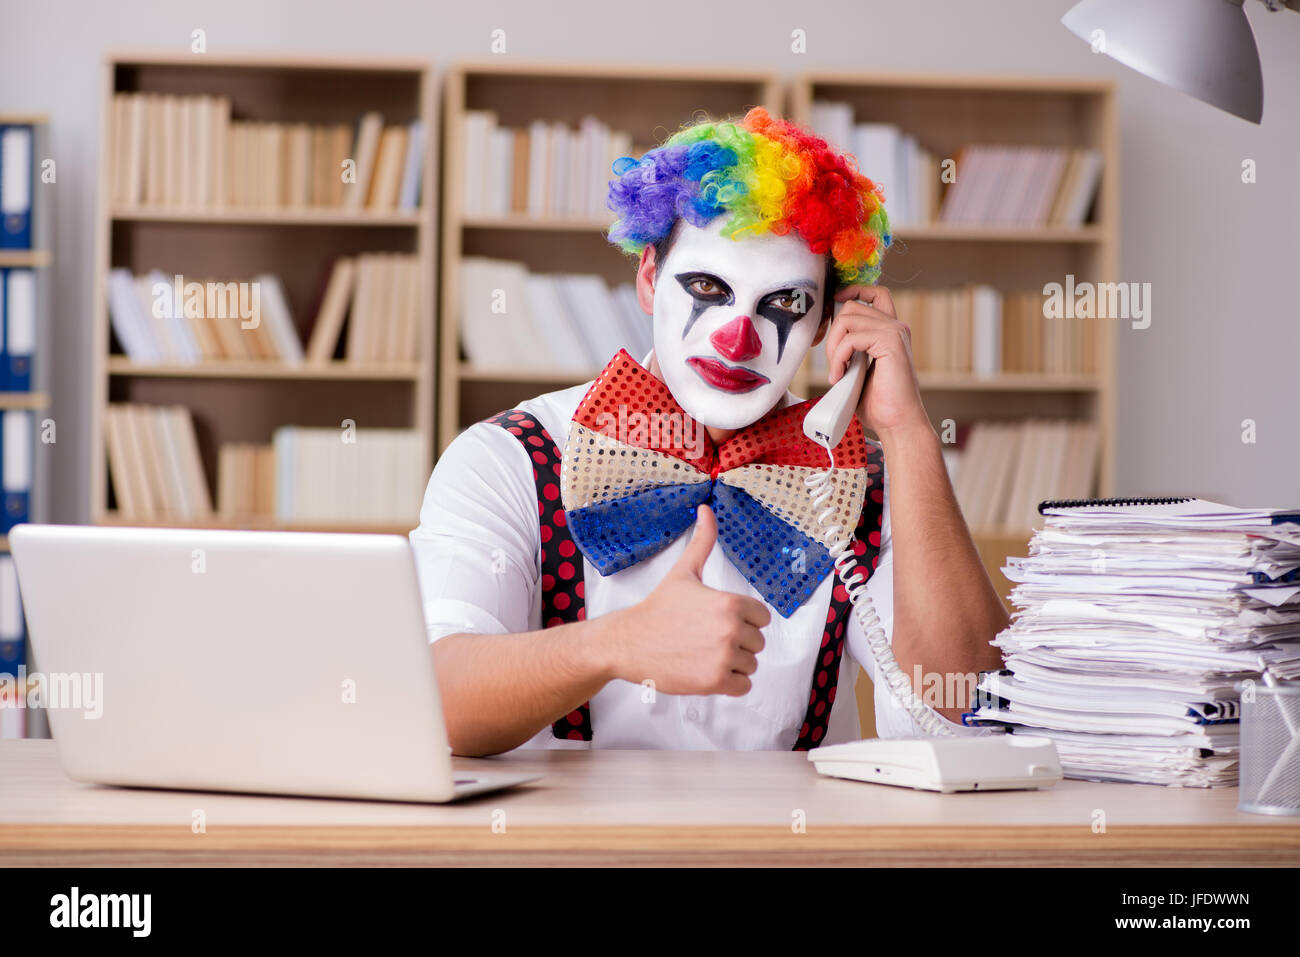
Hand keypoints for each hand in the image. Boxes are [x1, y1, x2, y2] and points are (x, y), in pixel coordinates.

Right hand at [611, 505, 768, 695]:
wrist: (628, 642)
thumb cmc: (657, 608)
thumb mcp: (684, 572)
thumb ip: (702, 541)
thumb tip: (707, 509)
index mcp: (731, 603)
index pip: (762, 617)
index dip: (743, 620)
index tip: (717, 621)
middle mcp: (731, 630)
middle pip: (757, 642)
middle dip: (737, 643)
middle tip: (706, 639)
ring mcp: (724, 658)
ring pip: (751, 665)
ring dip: (733, 664)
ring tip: (704, 654)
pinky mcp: (715, 682)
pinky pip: (743, 686)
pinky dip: (729, 683)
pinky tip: (706, 671)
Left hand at [825, 284, 930, 439]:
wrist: (898, 423)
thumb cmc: (879, 404)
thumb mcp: (858, 369)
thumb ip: (850, 349)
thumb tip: (827, 334)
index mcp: (890, 331)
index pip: (875, 293)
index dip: (853, 291)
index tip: (834, 304)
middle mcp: (895, 327)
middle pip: (851, 306)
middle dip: (833, 332)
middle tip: (834, 363)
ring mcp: (894, 332)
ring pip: (847, 319)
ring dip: (833, 347)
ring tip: (838, 372)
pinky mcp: (890, 343)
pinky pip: (850, 339)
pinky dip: (838, 358)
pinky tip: (840, 376)